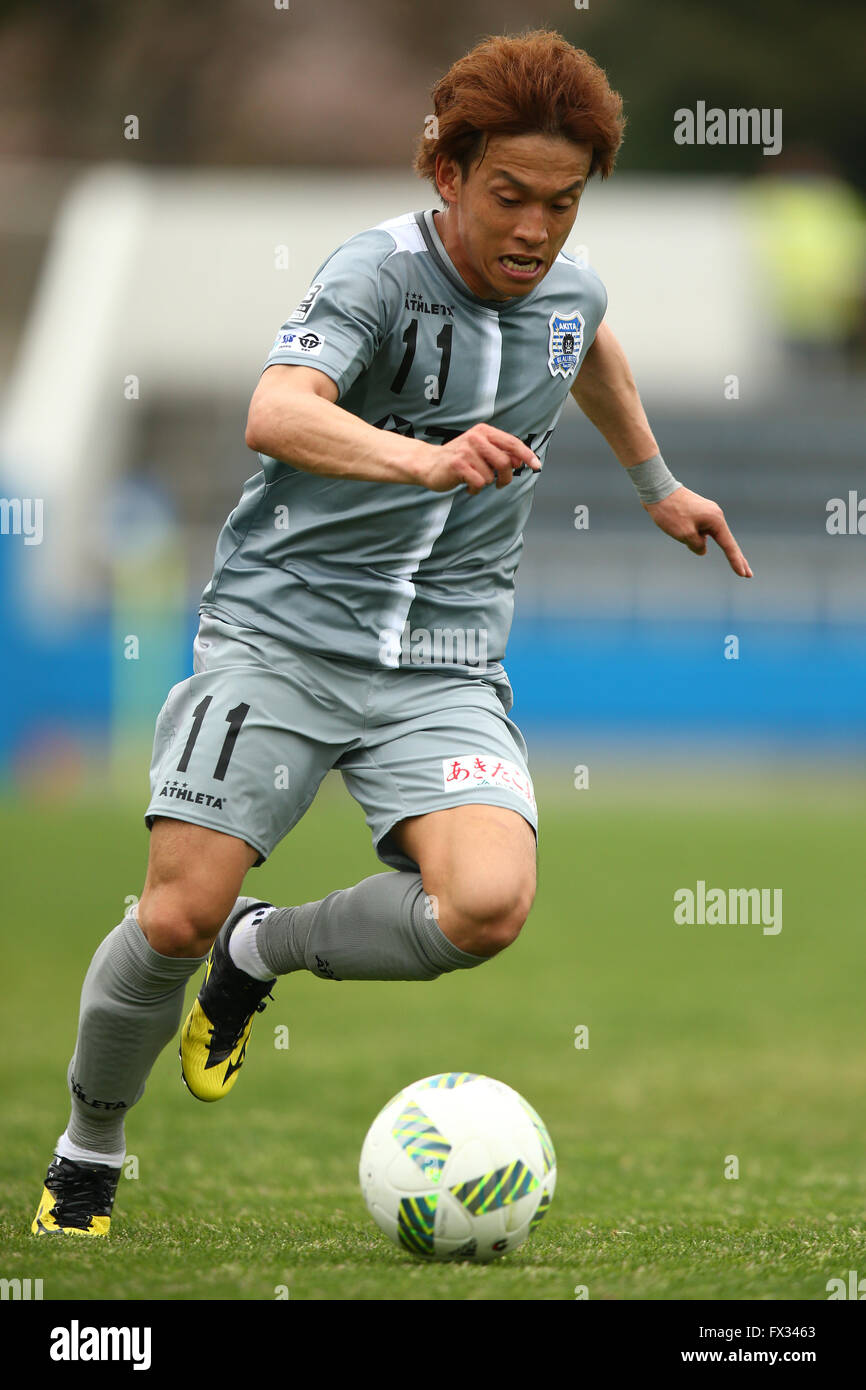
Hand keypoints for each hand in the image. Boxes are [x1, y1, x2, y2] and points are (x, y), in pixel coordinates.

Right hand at [422, 423, 540, 494]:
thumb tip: (521, 461)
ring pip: (491, 476)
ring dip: (485, 484)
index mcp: (484, 431)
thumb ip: (500, 454)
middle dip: (506, 478)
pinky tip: (466, 486)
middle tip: (500, 484)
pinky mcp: (458, 465)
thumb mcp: (481, 452)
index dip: (527, 455)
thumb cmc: (459, 460)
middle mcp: (476, 437)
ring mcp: (466, 450)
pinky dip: (475, 490)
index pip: (512, 443)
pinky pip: (479, 484)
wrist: (428, 464)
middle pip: (505, 462)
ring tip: (473, 480)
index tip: (537, 466)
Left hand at [644, 486, 751, 577]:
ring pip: (711, 536)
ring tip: (707, 547)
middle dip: (737, 559)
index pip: (729, 546)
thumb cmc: (671, 512)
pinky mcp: (698, 512)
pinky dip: (700, 538)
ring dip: (708, 545)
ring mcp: (707, 513)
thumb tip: (702, 549)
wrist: (658, 490)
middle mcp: (715, 515)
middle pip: (728, 542)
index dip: (736, 562)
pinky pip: (702, 530)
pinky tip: (691, 540)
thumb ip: (697, 545)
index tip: (745, 575)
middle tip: (747, 575)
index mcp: (715, 520)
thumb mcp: (684, 534)